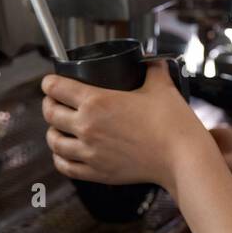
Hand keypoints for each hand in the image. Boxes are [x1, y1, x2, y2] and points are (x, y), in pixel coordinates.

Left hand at [41, 61, 214, 191]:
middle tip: (54, 101)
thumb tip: (151, 59)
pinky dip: (59, 158)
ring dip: (52, 132)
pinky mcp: (97, 173)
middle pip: (50, 114)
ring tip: (57, 128)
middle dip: (48, 105)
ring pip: (54, 142)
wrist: (182, 158)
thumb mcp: (161, 86)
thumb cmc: (173, 123)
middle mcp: (87, 127)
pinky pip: (65, 166)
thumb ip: (153, 68)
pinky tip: (64, 154)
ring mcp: (90, 152)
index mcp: (97, 102)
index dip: (49, 82)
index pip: (56, 88)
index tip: (50, 82)